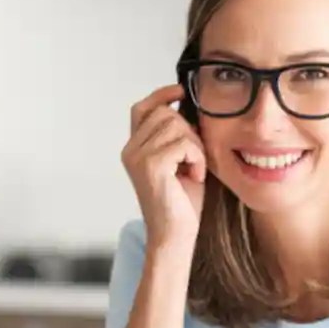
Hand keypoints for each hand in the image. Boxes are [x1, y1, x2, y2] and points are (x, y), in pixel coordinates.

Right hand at [121, 84, 206, 251]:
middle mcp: (130, 150)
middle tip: (195, 158)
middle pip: (164, 113)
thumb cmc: (181, 203)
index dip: (161, 95)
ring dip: (195, 146)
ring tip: (194, 168)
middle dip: (188, 130)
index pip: (142, 109)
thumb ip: (177, 136)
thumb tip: (186, 107)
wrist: (175, 236)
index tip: (181, 91)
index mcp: (134, 148)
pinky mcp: (151, 166)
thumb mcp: (180, 162)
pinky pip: (184, 143)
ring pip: (175, 125)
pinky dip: (197, 158)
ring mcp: (138, 157)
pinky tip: (195, 176)